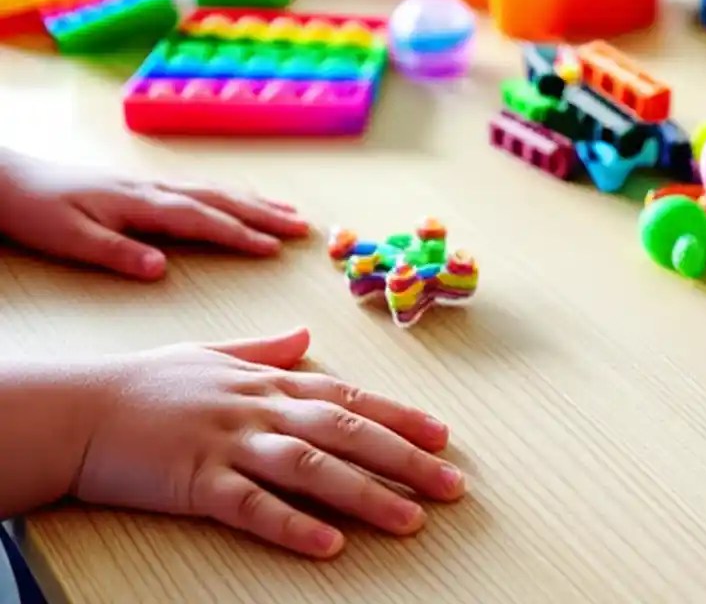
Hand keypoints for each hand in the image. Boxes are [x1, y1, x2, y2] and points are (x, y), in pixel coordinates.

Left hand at [0, 148, 308, 279]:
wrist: (5, 177)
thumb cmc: (34, 210)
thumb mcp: (70, 238)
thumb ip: (118, 253)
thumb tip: (162, 269)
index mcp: (141, 204)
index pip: (202, 221)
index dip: (240, 235)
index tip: (274, 249)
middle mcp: (153, 190)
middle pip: (220, 201)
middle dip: (265, 215)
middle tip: (304, 228)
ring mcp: (151, 185)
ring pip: (215, 191)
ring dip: (255, 203)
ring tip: (290, 213)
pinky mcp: (143, 186)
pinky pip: (200, 188)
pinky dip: (230, 195)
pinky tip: (241, 200)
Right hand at [73, 327, 464, 557]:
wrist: (77, 408)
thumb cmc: (145, 383)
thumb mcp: (212, 355)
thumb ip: (265, 350)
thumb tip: (306, 336)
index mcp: (268, 382)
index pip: (350, 396)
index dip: (401, 416)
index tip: (443, 434)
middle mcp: (260, 409)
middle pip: (348, 431)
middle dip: (405, 458)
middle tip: (452, 484)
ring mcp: (231, 444)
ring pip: (314, 467)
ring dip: (368, 494)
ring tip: (412, 519)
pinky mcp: (197, 482)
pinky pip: (254, 506)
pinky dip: (295, 524)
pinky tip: (331, 543)